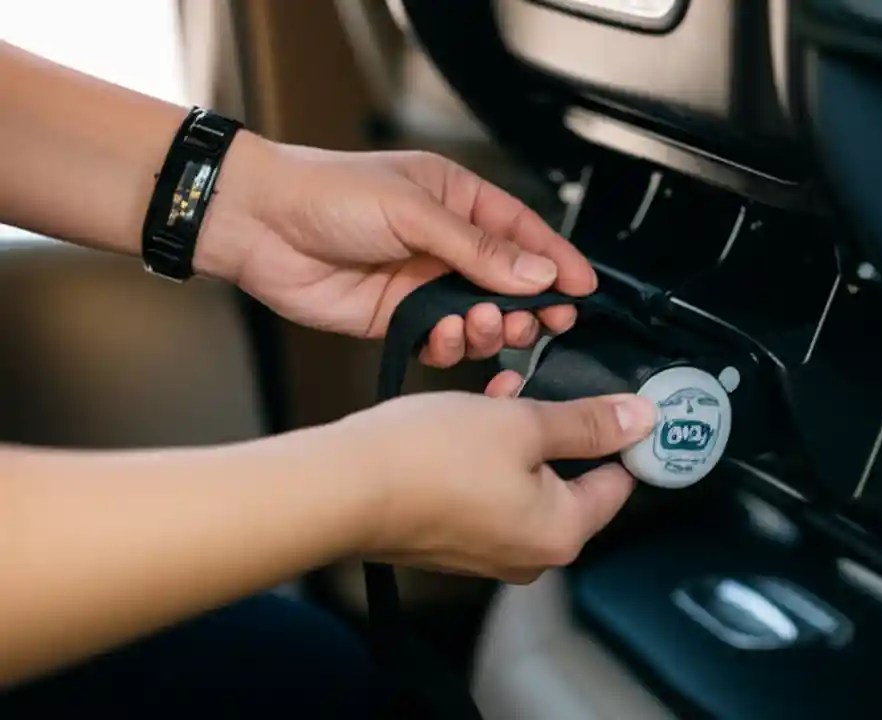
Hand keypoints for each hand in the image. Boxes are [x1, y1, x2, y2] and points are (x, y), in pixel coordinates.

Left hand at [196, 134, 593, 365]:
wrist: (258, 225)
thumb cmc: (327, 193)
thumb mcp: (414, 211)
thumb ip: (479, 250)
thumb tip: (537, 272)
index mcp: (458, 202)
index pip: (524, 234)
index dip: (557, 262)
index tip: (583, 290)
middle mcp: (446, 245)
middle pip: (511, 283)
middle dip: (530, 305)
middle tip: (542, 322)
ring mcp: (424, 284)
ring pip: (481, 318)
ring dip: (490, 328)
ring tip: (483, 325)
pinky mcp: (399, 319)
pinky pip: (442, 341)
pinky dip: (450, 346)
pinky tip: (442, 337)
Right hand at [323, 380, 656, 582]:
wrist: (342, 487)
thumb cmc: (428, 458)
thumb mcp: (523, 422)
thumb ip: (588, 422)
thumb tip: (641, 420)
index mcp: (562, 533)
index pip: (620, 482)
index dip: (621, 436)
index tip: (615, 403)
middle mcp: (530, 555)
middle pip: (573, 484)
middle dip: (560, 432)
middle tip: (541, 391)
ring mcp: (489, 552)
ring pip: (528, 483)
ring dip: (520, 438)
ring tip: (497, 399)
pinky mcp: (453, 541)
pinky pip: (490, 494)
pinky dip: (488, 458)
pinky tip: (468, 423)